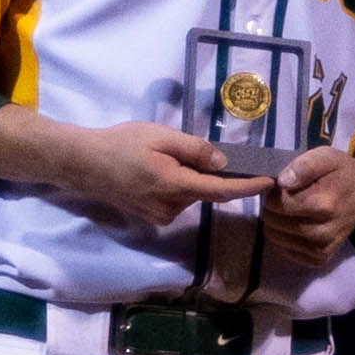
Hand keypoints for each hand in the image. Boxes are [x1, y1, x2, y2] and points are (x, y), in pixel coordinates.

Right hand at [0, 105, 259, 229]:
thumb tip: (223, 163)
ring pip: (190, 195)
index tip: (270, 182)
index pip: (222, 190)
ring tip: (163, 156)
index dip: (249, 187)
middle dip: (209, 173)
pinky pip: (176, 200)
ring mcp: (161, 217)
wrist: (83, 164)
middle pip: (205, 191)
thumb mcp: (160, 136)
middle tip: (193, 149)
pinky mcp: (152, 218)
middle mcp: (172, 208)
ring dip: (190, 178)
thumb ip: (195, 150)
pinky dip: (177, 185)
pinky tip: (155, 169)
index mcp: (175, 186)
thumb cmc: (121, 144)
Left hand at [260, 146, 354, 263]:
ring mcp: (321, 247)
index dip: (274, 192)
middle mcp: (322, 231)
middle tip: (287, 198)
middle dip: (274, 208)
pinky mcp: (320, 258)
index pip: (276, 203)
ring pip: (275, 237)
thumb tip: (282, 182)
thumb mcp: (327, 157)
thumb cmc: (341, 173)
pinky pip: (286, 251)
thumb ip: (304, 165)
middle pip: (273, 221)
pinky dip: (284, 238)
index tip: (284, 186)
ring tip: (291, 210)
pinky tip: (295, 225)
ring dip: (277, 223)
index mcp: (323, 204)